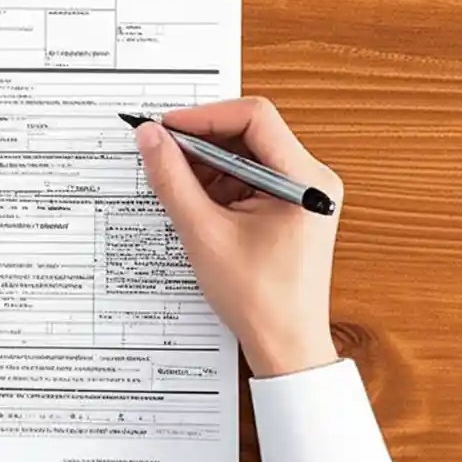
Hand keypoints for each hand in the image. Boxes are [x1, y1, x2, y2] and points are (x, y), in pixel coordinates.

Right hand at [133, 97, 343, 377]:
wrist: (285, 344)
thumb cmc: (259, 300)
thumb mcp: (204, 233)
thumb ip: (173, 180)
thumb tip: (150, 138)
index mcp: (304, 180)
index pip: (254, 117)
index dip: (204, 117)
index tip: (166, 128)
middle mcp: (311, 180)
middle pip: (250, 133)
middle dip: (201, 142)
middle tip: (161, 155)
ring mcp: (301, 194)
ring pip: (246, 156)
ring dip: (207, 166)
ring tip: (177, 191)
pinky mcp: (288, 208)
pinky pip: (249, 179)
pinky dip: (218, 185)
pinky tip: (195, 206)